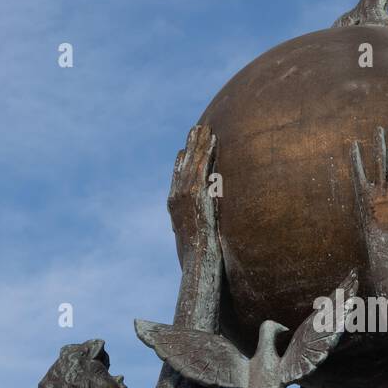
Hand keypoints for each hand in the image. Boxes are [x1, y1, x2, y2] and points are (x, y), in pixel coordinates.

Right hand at [168, 124, 221, 268]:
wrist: (197, 260)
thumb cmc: (199, 254)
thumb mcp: (195, 234)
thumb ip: (197, 222)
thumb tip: (203, 222)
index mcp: (174, 204)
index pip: (176, 176)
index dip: (183, 160)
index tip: (186, 148)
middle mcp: (177, 196)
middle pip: (183, 164)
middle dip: (190, 146)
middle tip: (196, 129)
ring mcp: (185, 194)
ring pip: (192, 162)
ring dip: (199, 143)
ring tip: (205, 128)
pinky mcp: (196, 193)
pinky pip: (202, 167)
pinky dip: (207, 152)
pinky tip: (212, 140)